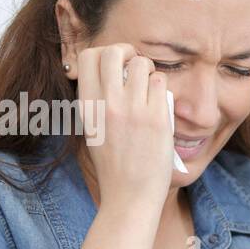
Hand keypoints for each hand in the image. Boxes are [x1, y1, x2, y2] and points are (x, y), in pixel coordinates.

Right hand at [69, 43, 174, 209]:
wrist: (129, 196)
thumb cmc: (114, 166)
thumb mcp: (93, 131)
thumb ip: (97, 102)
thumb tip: (108, 75)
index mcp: (87, 106)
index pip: (88, 57)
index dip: (104, 53)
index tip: (116, 65)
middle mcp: (107, 104)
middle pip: (113, 51)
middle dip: (128, 52)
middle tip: (136, 67)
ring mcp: (132, 110)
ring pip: (142, 64)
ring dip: (149, 70)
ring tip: (150, 87)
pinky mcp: (156, 119)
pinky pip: (161, 83)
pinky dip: (162, 87)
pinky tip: (160, 103)